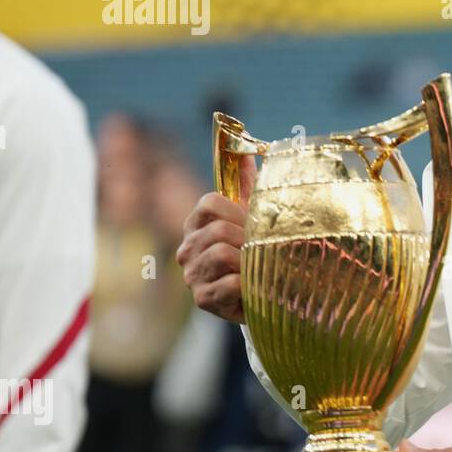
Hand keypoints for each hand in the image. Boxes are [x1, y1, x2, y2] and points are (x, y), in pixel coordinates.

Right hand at [176, 155, 254, 323]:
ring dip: (249, 262)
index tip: (252, 224)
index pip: (209, 203)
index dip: (237, 212)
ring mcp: (192, 275)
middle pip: (219, 230)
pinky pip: (229, 284)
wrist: (264, 294)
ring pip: (222, 255)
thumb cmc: (257, 252)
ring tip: (257, 269)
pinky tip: (252, 288)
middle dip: (248, 240)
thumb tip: (247, 152)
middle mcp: (188, 248)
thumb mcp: (254, 215)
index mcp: (197, 224)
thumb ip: (248, 185)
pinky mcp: (203, 299)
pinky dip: (247, 285)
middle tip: (260, 251)